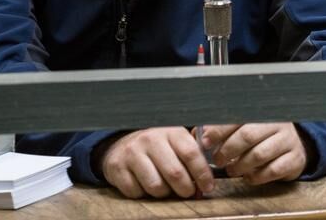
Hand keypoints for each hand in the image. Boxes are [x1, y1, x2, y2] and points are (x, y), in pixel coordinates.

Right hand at [99, 126, 213, 198]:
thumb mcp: (175, 143)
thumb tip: (205, 184)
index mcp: (170, 131)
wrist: (123, 145)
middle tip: (188, 192)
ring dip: (164, 193)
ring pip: (156, 186)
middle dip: (185, 189)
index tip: (208, 186)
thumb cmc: (158, 148)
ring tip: (164, 186)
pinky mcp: (117, 167)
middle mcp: (150, 139)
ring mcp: (132, 153)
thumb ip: (191, 159)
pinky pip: (136, 192)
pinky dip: (143, 194)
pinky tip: (144, 184)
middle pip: (174, 173)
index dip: (202, 173)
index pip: (191, 153)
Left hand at [198, 122, 308, 185]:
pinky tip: (248, 177)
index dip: (219, 130)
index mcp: (263, 110)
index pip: (238, 116)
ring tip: (231, 170)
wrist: (293, 148)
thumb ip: (224, 129)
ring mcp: (289, 140)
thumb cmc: (262, 137)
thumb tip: (199, 134)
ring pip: (259, 154)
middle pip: (248, 135)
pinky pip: (273, 170)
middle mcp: (277, 122)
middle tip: (218, 159)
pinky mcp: (295, 158)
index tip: (205, 141)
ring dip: (240, 165)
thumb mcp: (246, 127)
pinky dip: (256, 177)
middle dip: (228, 149)